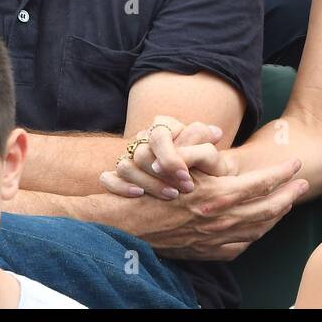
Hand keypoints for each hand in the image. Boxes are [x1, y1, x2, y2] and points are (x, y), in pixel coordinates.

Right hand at [102, 116, 229, 198]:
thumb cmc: (204, 164)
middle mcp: (143, 138)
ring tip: (171, 195)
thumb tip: (214, 133)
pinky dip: (120, 187)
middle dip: (162, 175)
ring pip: (125, 167)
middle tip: (184, 190)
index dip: (170, 158)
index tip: (186, 176)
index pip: (158, 137)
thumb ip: (205, 142)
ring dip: (148, 183)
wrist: (195, 180)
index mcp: (163, 126)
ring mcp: (129, 156)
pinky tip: (139, 195)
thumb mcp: (209, 152)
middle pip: (141, 154)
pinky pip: (108, 179)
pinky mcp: (119, 175)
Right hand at [120, 159, 309, 260]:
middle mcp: (221, 219)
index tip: (296, 163)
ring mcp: (214, 239)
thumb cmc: (150, 189)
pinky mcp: (205, 251)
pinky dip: (251, 236)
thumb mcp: (179, 165)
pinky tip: (256, 228)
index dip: (283, 173)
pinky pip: (238, 246)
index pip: (262, 183)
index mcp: (218, 195)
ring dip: (275, 216)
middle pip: (268, 209)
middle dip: (289, 195)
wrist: (125, 224)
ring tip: (285, 204)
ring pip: (256, 230)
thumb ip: (202, 154)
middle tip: (303, 184)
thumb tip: (217, 139)